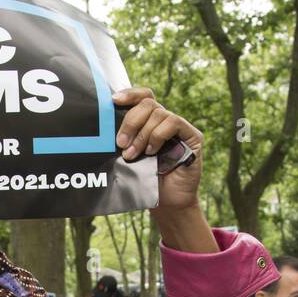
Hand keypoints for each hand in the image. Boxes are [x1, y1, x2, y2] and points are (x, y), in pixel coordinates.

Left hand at [111, 87, 202, 213]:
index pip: (143, 97)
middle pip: (148, 103)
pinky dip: (158, 135)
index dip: (130, 94)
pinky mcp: (192, 136)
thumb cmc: (145, 180)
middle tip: (121, 143)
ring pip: (158, 113)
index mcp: (149, 121)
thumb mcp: (129, 156)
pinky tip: (152, 151)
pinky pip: (173, 123)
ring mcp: (180, 127)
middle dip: (131, 122)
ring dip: (142, 134)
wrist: (167, 202)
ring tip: (133, 154)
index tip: (113, 101)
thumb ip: (124, 139)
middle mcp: (165, 120)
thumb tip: (105, 127)